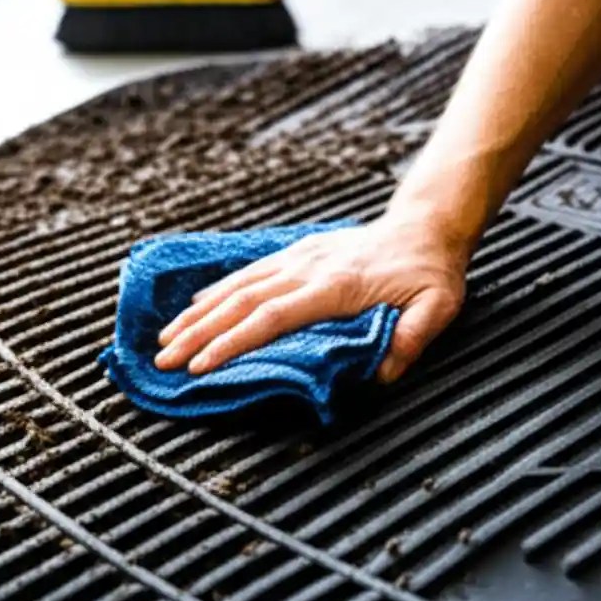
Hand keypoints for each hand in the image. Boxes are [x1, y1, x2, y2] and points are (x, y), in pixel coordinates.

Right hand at [153, 214, 468, 381]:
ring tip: (165, 339)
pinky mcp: (296, 253)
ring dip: (198, 314)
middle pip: (242, 302)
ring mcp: (298, 258)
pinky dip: (217, 291)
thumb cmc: (430, 273)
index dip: (234, 342)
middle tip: (164, 360)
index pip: (273, 317)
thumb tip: (381, 373)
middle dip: (199, 333)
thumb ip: (411, 338)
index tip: (202, 365)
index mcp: (335, 286)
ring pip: (238, 286)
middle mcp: (307, 269)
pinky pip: (248, 272)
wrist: (425, 227)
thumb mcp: (436, 307)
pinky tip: (194, 307)